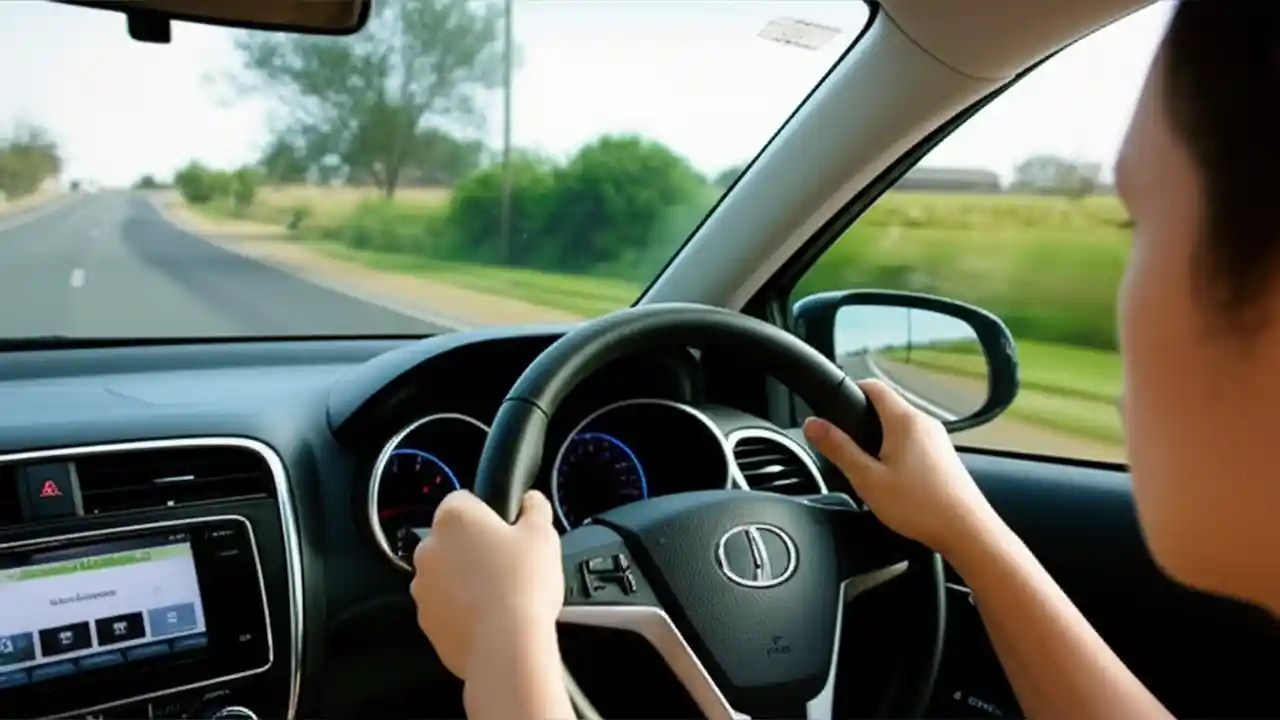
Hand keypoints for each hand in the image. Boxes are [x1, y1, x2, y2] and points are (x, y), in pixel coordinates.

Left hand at [410, 489, 563, 679]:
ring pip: (446, 574)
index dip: (487, 513)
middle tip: (507, 563)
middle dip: (474, 548)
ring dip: (465, 579)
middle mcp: (429, 548)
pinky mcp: (426, 620)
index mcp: (454, 518)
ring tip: (500, 594)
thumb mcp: (542, 534)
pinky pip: (444, 606)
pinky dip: (461, 609)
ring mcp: (422, 587)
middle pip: (452, 539)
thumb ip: (535, 508)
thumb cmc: (522, 584)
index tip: (506, 529)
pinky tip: (488, 617)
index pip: (463, 499)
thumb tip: (531, 500)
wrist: (505, 646)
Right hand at [803, 379, 997, 556]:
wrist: (965, 530)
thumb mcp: (867, 478)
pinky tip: (893, 481)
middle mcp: (924, 423)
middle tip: (845, 448)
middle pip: (886, 407)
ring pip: (900, 428)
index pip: (873, 386)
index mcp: (904, 420)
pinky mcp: (943, 457)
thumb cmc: (920, 505)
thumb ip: (838, 448)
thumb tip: (813, 425)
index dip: (850, 390)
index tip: (834, 406)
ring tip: (868, 470)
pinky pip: (914, 444)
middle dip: (862, 422)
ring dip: (881, 441)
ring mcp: (938, 440)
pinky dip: (898, 453)